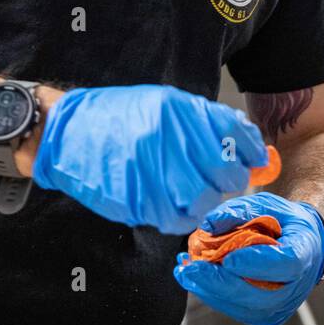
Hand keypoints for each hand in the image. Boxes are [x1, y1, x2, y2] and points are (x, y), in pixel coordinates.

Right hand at [31, 84, 267, 234]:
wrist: (69, 134)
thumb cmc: (121, 118)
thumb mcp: (166, 105)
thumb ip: (207, 125)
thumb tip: (249, 149)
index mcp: (179, 111)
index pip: (235, 134)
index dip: (251, 151)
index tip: (254, 160)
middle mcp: (169, 140)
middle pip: (225, 173)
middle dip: (231, 181)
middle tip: (223, 180)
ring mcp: (152, 172)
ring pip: (204, 201)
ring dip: (207, 201)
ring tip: (196, 192)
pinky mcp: (137, 201)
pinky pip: (176, 219)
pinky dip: (183, 217)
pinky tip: (176, 205)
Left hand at [173, 191, 323, 324]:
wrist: (302, 244)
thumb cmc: (283, 222)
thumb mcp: (266, 205)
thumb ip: (238, 211)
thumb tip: (207, 225)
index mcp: (305, 252)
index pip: (285, 263)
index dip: (257, 263)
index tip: (228, 260)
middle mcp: (296, 286)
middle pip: (259, 295)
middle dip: (220, 283)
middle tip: (190, 269)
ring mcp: (281, 306)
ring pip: (243, 307)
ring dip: (210, 291)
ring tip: (184, 271)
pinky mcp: (265, 315)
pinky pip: (236, 309)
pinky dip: (213, 294)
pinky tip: (194, 279)